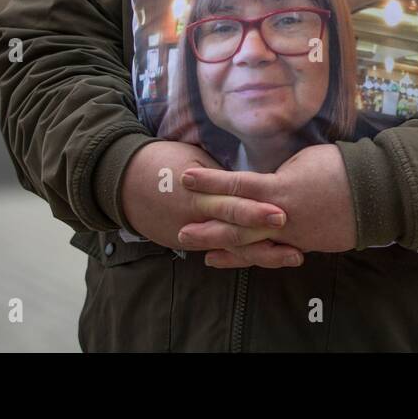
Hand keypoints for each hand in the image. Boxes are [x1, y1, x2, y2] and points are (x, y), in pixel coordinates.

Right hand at [119, 140, 285, 253]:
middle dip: (267, 241)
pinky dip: (242, 255)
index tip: (282, 214)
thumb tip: (252, 182)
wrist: (121, 182)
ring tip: (293, 257)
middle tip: (297, 247)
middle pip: (235, 232)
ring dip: (262, 254)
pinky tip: (268, 259)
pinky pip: (218, 250)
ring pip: (231, 247)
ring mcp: (190, 234)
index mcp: (198, 192)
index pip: (232, 202)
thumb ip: (221, 176)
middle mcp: (196, 217)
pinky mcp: (185, 243)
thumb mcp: (193, 158)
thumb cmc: (162, 160)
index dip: (256, 210)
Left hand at [180, 143, 355, 268]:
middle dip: (208, 229)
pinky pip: (275, 252)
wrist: (375, 193)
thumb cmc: (341, 168)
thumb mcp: (305, 161)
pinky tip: (244, 260)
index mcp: (278, 190)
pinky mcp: (306, 245)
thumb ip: (281, 175)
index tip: (185, 177)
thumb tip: (269, 182)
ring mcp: (293, 235)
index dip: (210, 182)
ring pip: (254, 246)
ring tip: (205, 257)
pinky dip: (257, 257)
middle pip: (236, 225)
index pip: (236, 185)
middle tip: (181, 233)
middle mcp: (280, 217)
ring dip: (228, 251)